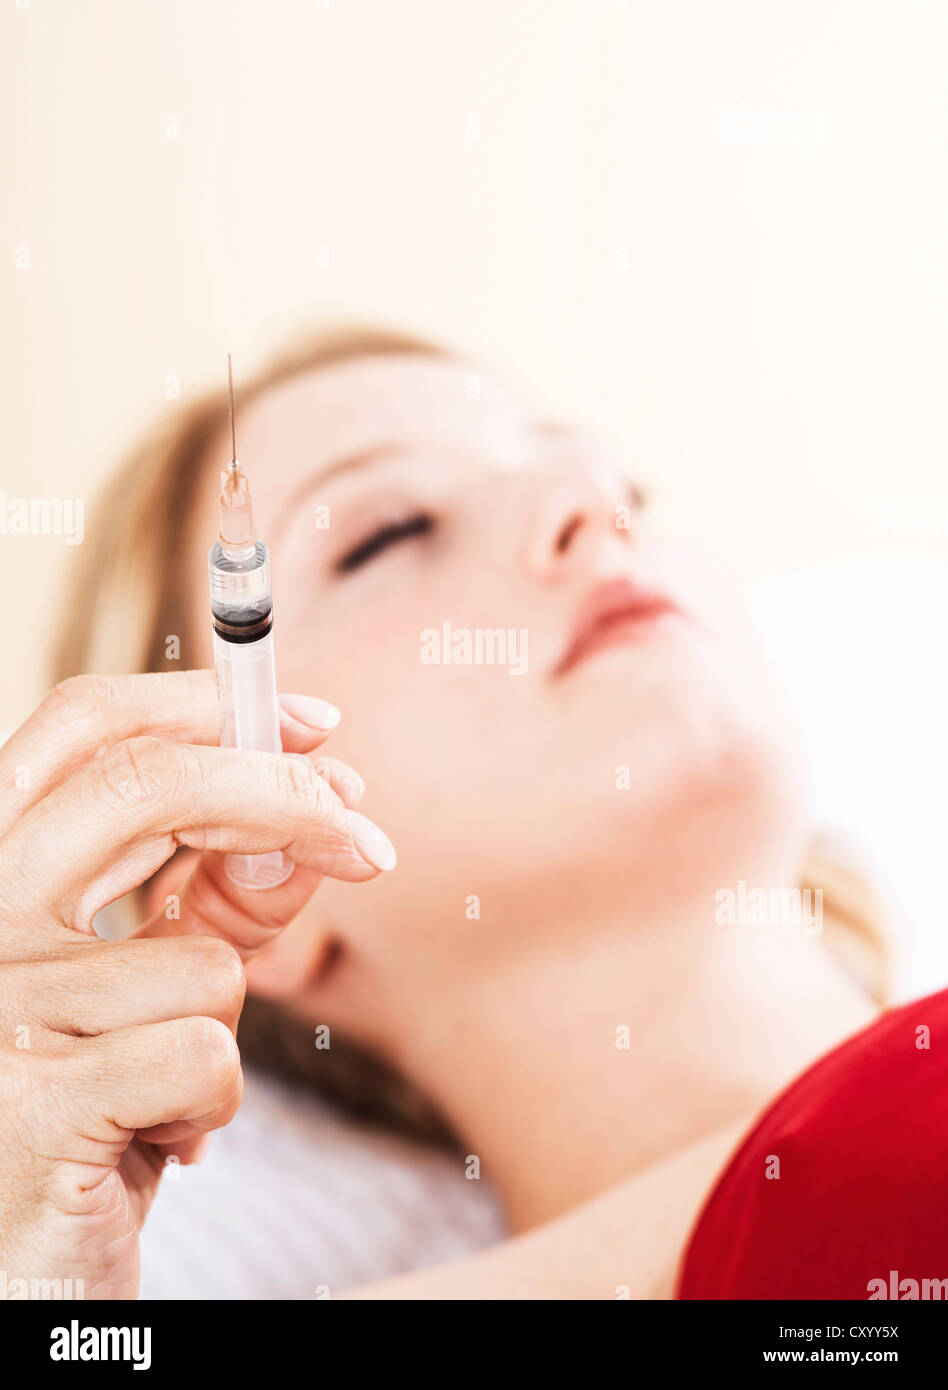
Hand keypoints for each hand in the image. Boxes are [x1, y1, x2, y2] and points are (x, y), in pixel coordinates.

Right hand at [0, 670, 389, 1298]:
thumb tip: (312, 826)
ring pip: (204, 957)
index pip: (83, 727)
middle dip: (281, 797)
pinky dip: (211, 1105)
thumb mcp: (153, 987)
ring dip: (224, 1026)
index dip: (208, 706)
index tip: (314, 726)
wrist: (23, 1267)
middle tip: (367, 838)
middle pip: (143, 788)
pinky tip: (153, 1145)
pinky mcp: (29, 1104)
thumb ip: (216, 898)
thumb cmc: (93, 1110)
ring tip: (159, 1087)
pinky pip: (204, 1057)